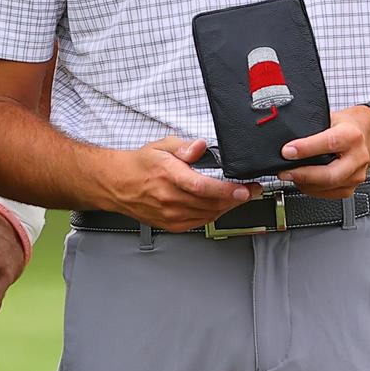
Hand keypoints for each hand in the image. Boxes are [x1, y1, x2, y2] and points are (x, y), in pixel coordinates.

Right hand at [102, 137, 251, 230]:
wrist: (117, 185)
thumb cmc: (139, 166)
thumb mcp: (161, 146)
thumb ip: (184, 146)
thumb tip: (200, 145)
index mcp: (168, 175)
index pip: (202, 187)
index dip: (227, 190)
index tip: (244, 189)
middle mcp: (169, 198)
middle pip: (210, 203)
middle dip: (236, 198)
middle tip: (252, 190)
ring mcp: (170, 214)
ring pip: (208, 214)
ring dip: (228, 207)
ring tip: (239, 196)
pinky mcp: (171, 225)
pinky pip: (200, 222)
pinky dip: (214, 214)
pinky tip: (220, 205)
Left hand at [279, 105, 369, 198]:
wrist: (363, 136)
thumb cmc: (343, 127)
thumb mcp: (329, 119)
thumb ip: (311, 129)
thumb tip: (286, 140)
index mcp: (352, 136)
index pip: (329, 143)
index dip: (306, 149)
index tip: (287, 152)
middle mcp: (358, 157)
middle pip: (330, 174)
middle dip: (303, 175)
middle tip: (285, 171)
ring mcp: (356, 175)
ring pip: (327, 187)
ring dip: (304, 183)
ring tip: (290, 175)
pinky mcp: (350, 188)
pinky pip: (327, 194)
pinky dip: (311, 189)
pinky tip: (302, 181)